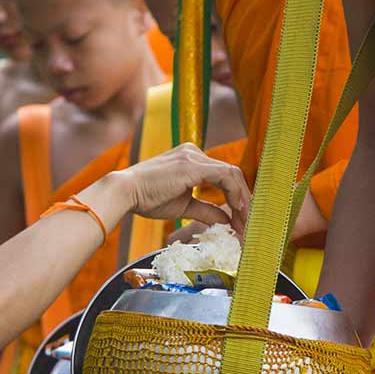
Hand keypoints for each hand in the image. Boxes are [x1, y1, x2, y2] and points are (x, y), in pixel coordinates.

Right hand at [108, 146, 246, 227]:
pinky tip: (238, 208)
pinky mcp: (192, 164)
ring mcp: (193, 156)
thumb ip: (205, 210)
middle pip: (231, 173)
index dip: (237, 197)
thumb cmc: (147, 198)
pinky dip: (235, 192)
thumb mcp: (183, 207)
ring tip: (245, 219)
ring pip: (231, 173)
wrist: (125, 192)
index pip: (223, 175)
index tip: (241, 218)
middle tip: (249, 221)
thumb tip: (225, 220)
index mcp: (191, 159)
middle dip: (243, 198)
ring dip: (242, 197)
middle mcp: (194, 152)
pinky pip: (224, 175)